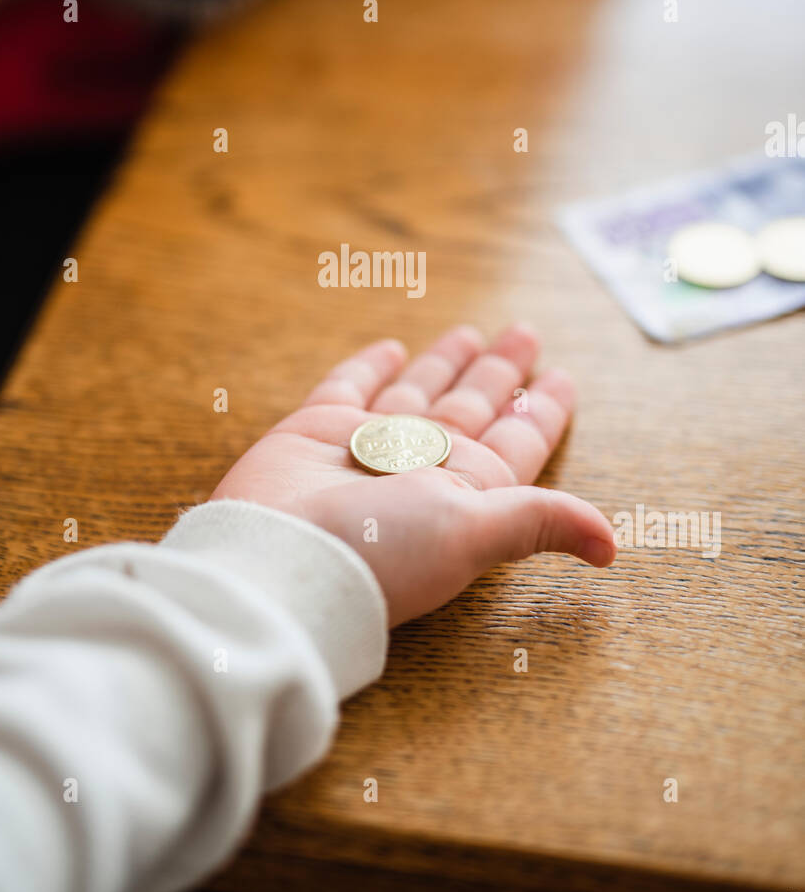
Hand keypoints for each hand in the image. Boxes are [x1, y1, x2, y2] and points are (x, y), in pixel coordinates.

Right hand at [212, 324, 615, 625]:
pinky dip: (370, 367)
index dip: (542, 407)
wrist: (278, 559)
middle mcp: (420, 466)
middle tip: (525, 333)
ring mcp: (367, 446)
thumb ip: (537, 521)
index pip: (517, 438)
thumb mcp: (474, 530)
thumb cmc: (381, 550)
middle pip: (473, 405)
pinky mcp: (316, 431)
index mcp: (466, 489)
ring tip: (472, 334)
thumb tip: (613, 548)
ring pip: (419, 392)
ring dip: (446, 363)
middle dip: (500, 371)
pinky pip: (351, 387)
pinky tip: (392, 349)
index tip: (562, 377)